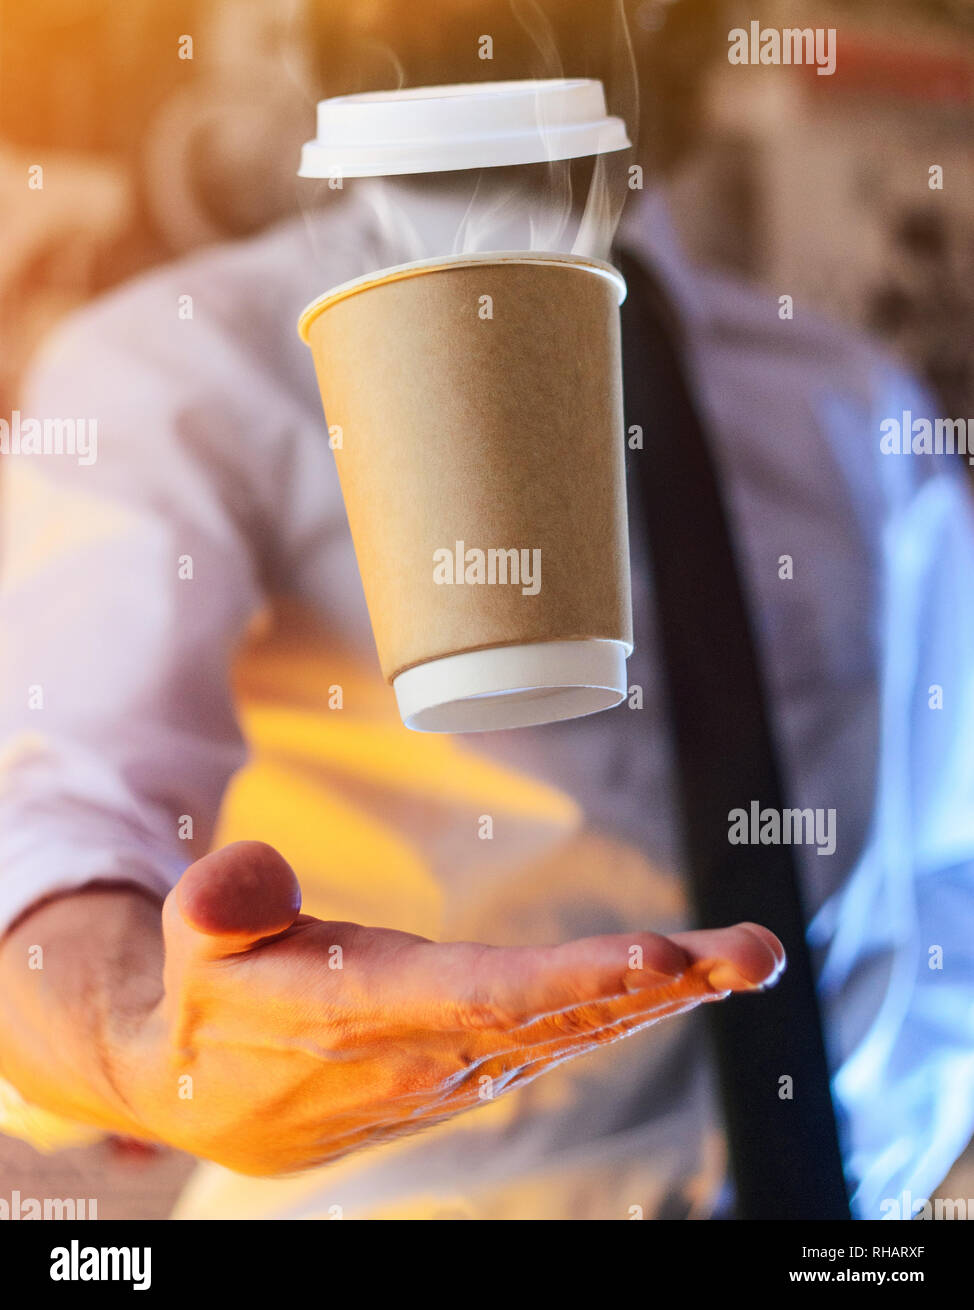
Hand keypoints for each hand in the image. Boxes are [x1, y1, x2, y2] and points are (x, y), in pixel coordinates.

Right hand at [111, 840, 784, 1174]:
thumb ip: (220, 905)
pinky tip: (685, 981)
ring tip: (750, 957)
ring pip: (576, 1028)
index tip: (661, 956)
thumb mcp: (192, 943)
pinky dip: (628, 1006)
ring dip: (669, 995)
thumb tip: (248, 886)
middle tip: (753, 953)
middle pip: (563, 1015)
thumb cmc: (210, 998)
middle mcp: (430, 1050)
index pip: (487, 996)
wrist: (206, 1095)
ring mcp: (457, 1065)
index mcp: (368, 1014)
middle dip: (664, 985)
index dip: (576, 977)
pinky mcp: (467, 1062)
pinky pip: (560, 1033)